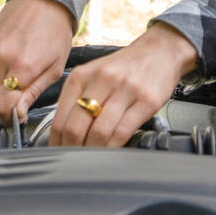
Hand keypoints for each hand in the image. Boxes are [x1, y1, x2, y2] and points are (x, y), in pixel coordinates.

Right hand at [0, 0, 74, 126]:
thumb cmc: (55, 30)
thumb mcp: (55, 68)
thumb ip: (33, 93)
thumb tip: (19, 115)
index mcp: (22, 66)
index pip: (3, 107)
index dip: (9, 117)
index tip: (16, 118)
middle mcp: (1, 56)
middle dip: (8, 100)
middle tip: (24, 92)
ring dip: (3, 82)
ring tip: (22, 68)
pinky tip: (13, 54)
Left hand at [49, 22, 198, 147]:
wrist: (159, 51)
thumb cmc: (124, 68)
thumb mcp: (93, 75)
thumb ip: (78, 99)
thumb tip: (62, 134)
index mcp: (81, 76)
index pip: (60, 118)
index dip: (57, 143)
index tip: (58, 154)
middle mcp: (101, 80)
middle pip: (76, 127)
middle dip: (72, 150)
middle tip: (73, 162)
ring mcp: (124, 90)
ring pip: (99, 132)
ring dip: (93, 152)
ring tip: (92, 160)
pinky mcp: (146, 101)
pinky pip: (124, 131)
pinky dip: (114, 146)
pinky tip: (111, 151)